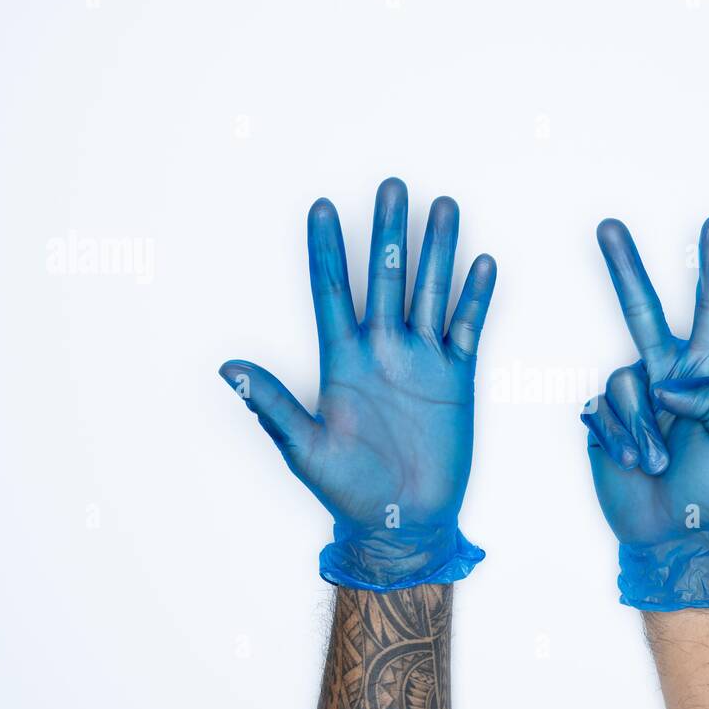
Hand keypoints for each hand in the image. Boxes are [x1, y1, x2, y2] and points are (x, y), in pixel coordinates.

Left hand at [220, 178, 496, 589]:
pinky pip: (468, 329)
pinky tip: (482, 264)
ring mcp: (421, 362)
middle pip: (386, 278)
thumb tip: (227, 367)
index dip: (327, 250)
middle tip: (393, 185)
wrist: (405, 522)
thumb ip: (271, 405)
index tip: (320, 206)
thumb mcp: (304, 449)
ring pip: (431, 293)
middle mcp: (382, 351)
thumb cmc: (349, 491)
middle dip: (390, 232)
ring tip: (444, 207)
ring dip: (438, 252)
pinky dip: (476, 298)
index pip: (332, 292)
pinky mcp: (456, 379)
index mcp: (342, 362)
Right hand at [582, 217, 708, 620]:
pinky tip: (633, 461)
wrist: (673, 533)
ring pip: (622, 382)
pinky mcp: (604, 420)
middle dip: (625, 267)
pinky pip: (602, 412)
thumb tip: (664, 380)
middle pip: (643, 311)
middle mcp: (667, 376)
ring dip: (640, 427)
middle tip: (608, 225)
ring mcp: (633, 397)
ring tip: (654, 460)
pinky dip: (619, 439)